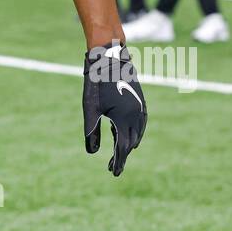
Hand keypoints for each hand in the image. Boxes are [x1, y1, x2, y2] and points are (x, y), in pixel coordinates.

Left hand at [83, 44, 146, 175]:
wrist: (110, 58)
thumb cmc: (97, 83)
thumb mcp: (90, 109)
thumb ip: (92, 131)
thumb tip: (92, 153)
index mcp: (123, 119)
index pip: (122, 148)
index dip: (118, 161)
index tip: (113, 173)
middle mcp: (136, 115)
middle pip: (130, 143)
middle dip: (122, 156)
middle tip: (111, 167)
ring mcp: (140, 108)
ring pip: (137, 134)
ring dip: (128, 145)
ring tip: (117, 155)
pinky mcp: (141, 102)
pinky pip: (141, 124)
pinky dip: (134, 133)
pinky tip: (127, 135)